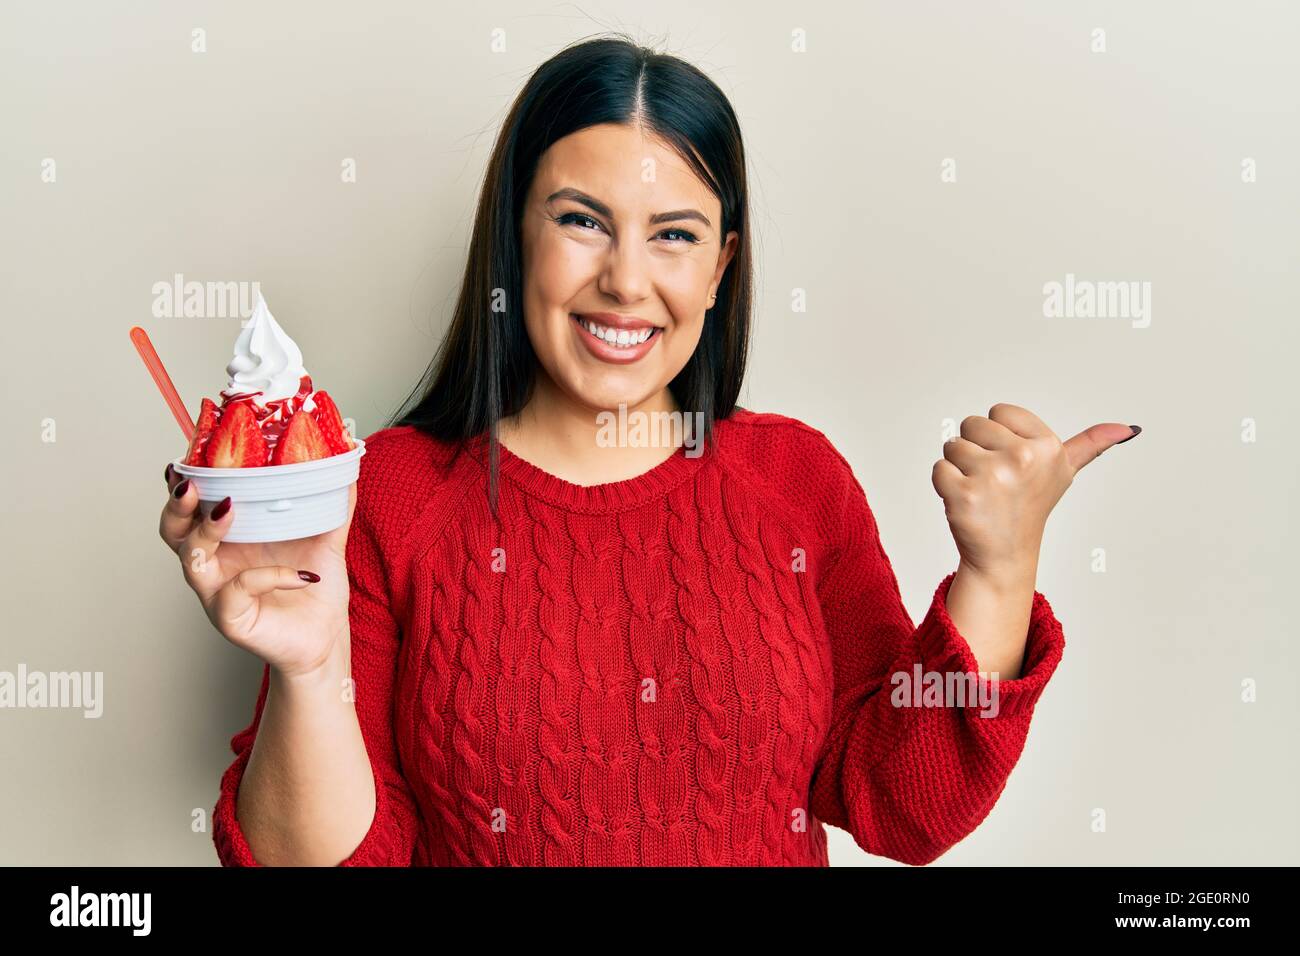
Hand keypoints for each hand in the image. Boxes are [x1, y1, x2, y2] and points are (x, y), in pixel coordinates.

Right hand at [158, 462, 355, 679]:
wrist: (326, 638)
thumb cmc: (315, 591)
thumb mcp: (326, 540)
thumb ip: (331, 505)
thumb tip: (343, 466)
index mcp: (230, 540)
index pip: (193, 508)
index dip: (184, 485)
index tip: (188, 459)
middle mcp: (215, 565)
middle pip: (173, 532)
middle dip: (176, 506)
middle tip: (191, 485)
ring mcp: (218, 593)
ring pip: (191, 559)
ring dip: (205, 531)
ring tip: (229, 509)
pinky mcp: (230, 618)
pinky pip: (237, 590)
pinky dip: (267, 576)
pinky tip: (298, 576)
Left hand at [931, 404, 1139, 580]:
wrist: (1005, 555)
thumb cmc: (1029, 506)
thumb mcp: (1063, 472)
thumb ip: (1091, 445)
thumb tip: (1127, 428)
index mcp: (1047, 446)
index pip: (999, 411)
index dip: (998, 436)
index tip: (1013, 463)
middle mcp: (1024, 458)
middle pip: (972, 424)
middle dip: (976, 450)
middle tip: (994, 481)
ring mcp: (994, 477)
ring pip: (953, 446)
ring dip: (959, 468)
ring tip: (982, 492)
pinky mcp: (965, 494)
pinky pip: (939, 468)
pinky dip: (945, 485)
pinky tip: (966, 503)